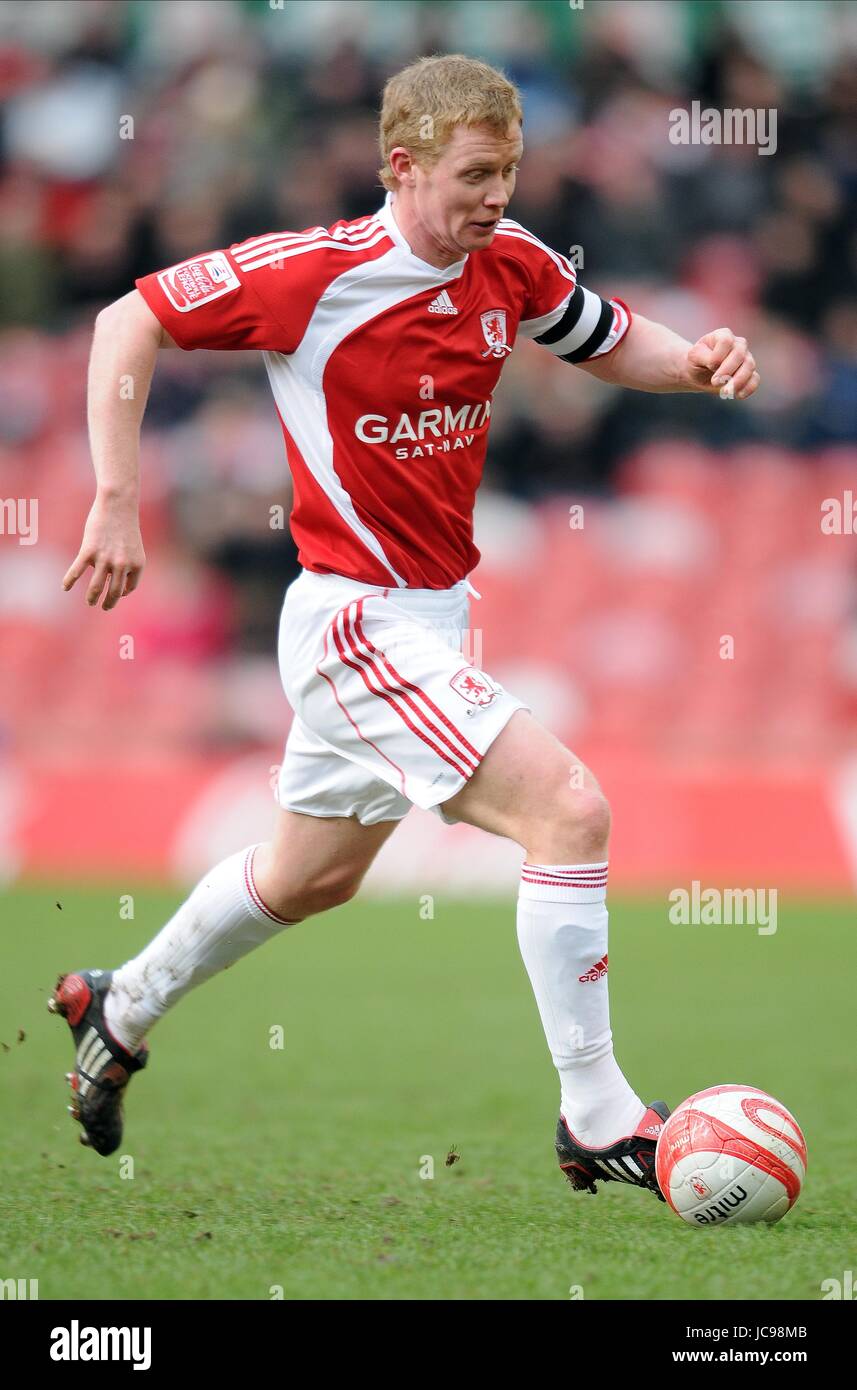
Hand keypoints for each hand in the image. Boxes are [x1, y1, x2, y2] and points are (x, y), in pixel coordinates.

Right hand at [62, 494, 145, 609]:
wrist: (117, 505)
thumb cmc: (125, 525)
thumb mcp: (134, 547)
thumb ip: (129, 564)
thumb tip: (113, 582)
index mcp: (137, 564)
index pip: (130, 587)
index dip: (123, 593)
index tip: (118, 594)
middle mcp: (122, 565)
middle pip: (115, 592)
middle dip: (108, 603)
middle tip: (103, 607)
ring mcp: (105, 559)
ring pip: (96, 587)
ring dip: (92, 598)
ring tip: (90, 602)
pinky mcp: (88, 551)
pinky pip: (76, 572)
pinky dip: (69, 581)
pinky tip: (65, 588)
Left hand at [685, 328, 759, 399]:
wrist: (699, 374)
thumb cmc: (697, 362)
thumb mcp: (694, 357)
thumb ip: (704, 357)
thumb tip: (716, 364)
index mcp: (723, 335)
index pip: (726, 341)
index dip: (718, 356)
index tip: (709, 366)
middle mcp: (738, 344)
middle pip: (739, 354)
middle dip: (727, 371)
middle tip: (714, 382)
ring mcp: (746, 358)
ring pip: (749, 366)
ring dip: (737, 381)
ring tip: (725, 392)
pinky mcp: (750, 373)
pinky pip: (755, 379)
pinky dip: (748, 388)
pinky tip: (737, 395)